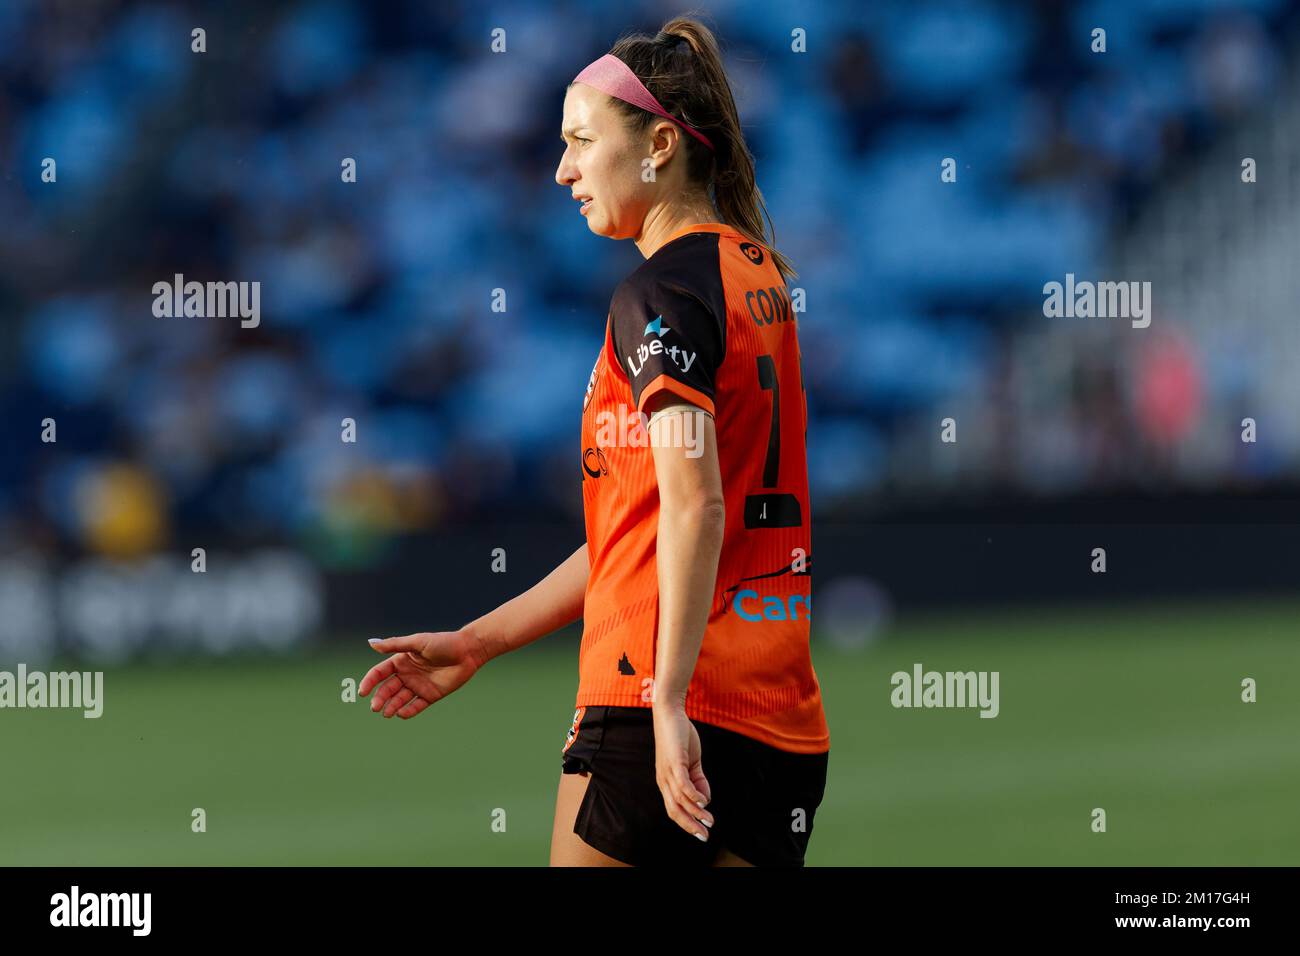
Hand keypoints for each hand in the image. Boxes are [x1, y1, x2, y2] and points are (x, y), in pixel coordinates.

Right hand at [358, 629, 485, 719]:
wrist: (468, 651)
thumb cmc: (443, 643)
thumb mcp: (418, 642)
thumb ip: (395, 645)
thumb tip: (371, 643)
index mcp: (401, 660)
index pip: (379, 673)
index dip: (370, 682)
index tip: (363, 692)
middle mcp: (407, 674)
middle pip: (387, 689)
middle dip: (380, 698)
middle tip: (375, 707)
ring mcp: (418, 686)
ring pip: (399, 699)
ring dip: (391, 706)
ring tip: (387, 713)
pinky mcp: (430, 696)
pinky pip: (416, 706)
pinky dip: (408, 711)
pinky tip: (401, 714)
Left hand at [652, 704, 714, 840]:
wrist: (670, 714)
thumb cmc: (679, 737)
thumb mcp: (691, 762)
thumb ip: (698, 780)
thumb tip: (706, 799)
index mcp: (667, 782)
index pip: (674, 809)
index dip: (687, 823)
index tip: (701, 833)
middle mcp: (664, 780)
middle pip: (674, 810)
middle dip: (690, 825)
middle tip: (705, 836)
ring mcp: (668, 771)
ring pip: (680, 799)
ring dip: (696, 812)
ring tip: (709, 820)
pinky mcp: (674, 761)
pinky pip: (682, 783)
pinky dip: (693, 795)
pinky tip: (704, 801)